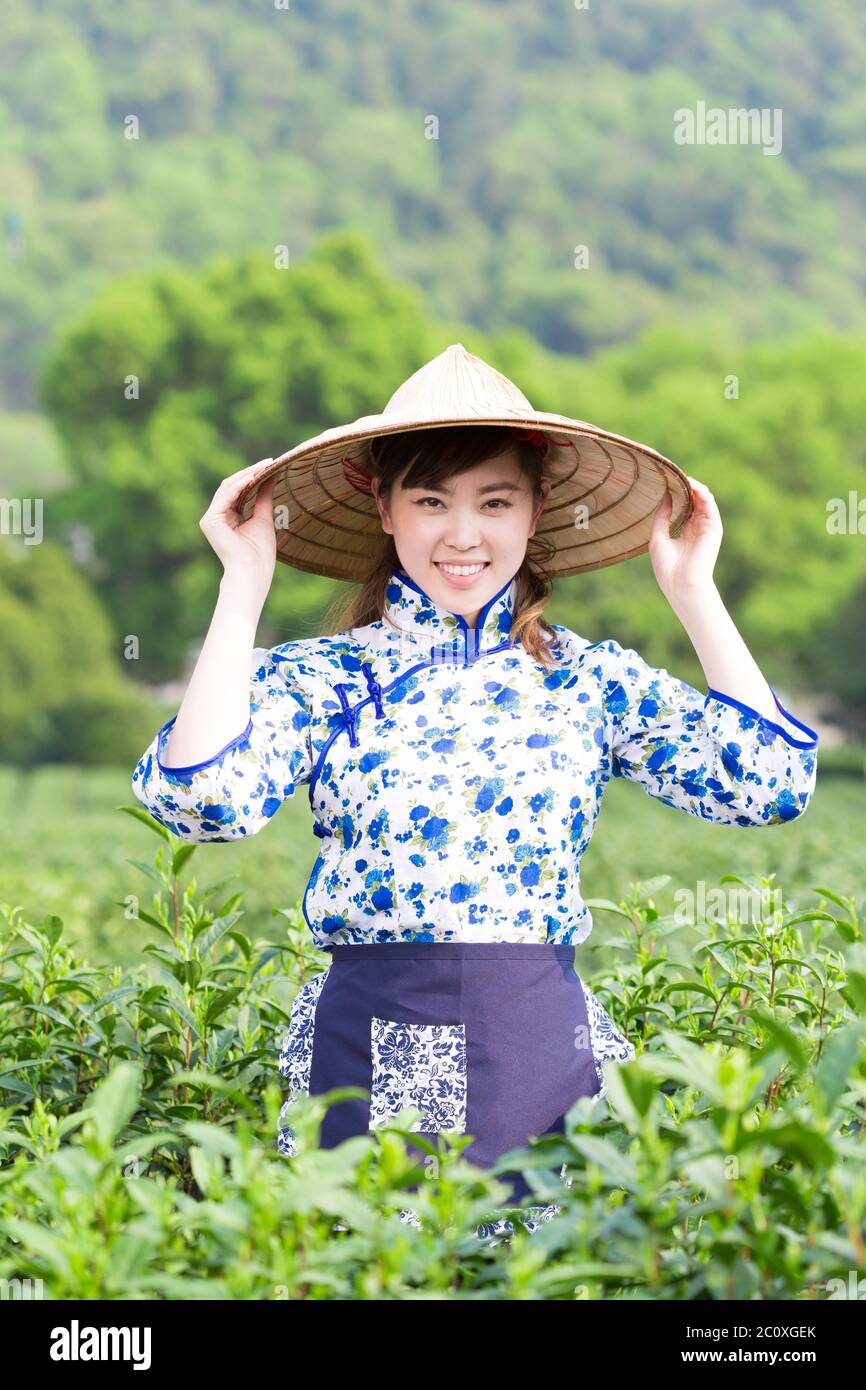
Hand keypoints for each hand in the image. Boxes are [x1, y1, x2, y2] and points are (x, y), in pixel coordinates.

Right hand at [199, 461, 277, 584]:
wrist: (253, 570)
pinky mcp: (210, 520)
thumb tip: (272, 475)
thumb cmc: (260, 552)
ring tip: (264, 466)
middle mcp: (216, 517)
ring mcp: (210, 518)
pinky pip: (225, 496)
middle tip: (268, 461)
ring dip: (247, 475)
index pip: (238, 491)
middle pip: (232, 487)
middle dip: (250, 473)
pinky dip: (240, 485)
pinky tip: (254, 476)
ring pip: (228, 488)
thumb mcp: (263, 517)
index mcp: (228, 518)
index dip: (253, 477)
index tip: (271, 465)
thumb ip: (264, 496)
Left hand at [648, 476, 721, 603]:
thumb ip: (662, 516)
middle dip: (684, 485)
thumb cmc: (668, 567)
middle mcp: (697, 527)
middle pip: (693, 499)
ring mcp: (706, 527)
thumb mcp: (658, 537)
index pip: (684, 505)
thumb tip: (666, 495)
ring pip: (703, 499)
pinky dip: (701, 492)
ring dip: (693, 485)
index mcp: (685, 530)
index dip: (676, 492)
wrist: (681, 585)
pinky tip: (691, 484)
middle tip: (671, 472)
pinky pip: (710, 504)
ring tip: (681, 475)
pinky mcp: (713, 528)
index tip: (664, 480)